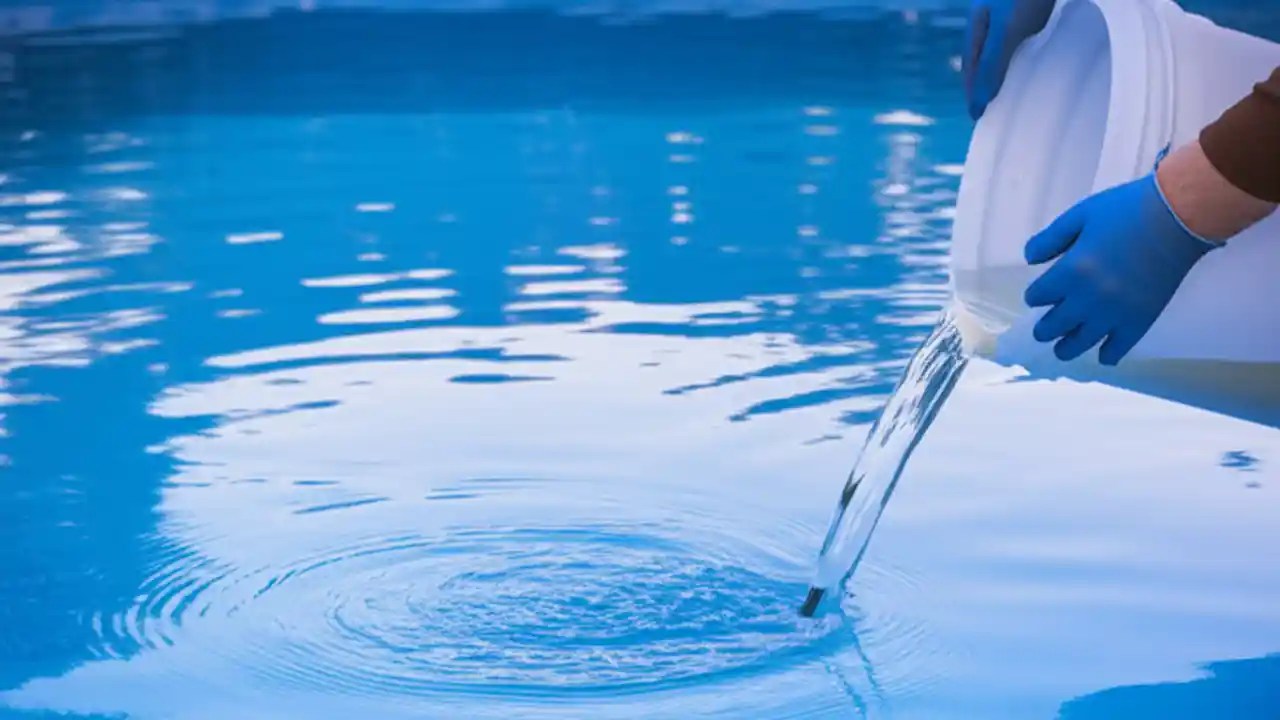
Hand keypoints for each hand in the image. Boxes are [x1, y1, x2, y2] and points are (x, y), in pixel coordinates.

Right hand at [964, 0, 1055, 119]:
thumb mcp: (1006, 32)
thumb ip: (992, 65)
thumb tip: (978, 105)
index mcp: (977, 25)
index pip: (970, 67)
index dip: (973, 91)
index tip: (978, 116)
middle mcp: (989, 18)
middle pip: (983, 56)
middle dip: (985, 79)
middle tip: (992, 104)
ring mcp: (1008, 10)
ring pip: (1002, 45)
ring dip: (1003, 66)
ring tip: (1011, 84)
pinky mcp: (1029, 5)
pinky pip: (1021, 35)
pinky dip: (1022, 50)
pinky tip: (1033, 53)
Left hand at [1023, 174, 1217, 364]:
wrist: (1176, 218)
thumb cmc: (1127, 211)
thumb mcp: (1080, 215)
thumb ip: (1050, 239)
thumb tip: (1029, 259)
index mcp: (1071, 271)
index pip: (1038, 296)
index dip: (1035, 296)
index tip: (1038, 296)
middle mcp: (1088, 299)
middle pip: (1054, 326)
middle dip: (1044, 328)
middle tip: (1043, 329)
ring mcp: (1114, 314)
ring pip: (1080, 343)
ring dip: (1066, 348)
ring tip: (1062, 348)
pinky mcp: (1140, 320)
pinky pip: (1119, 348)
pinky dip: (1108, 355)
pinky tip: (1103, 356)